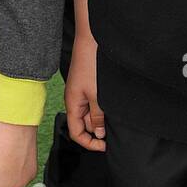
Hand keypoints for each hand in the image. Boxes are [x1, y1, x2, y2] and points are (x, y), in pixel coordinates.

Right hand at [65, 36, 105, 150]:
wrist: (91, 40)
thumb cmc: (91, 65)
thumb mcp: (97, 95)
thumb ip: (97, 115)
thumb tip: (98, 133)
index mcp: (73, 104)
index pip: (76, 133)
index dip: (89, 143)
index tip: (105, 145)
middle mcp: (74, 100)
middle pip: (83, 124)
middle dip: (97, 129)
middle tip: (112, 129)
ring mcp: (80, 92)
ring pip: (89, 113)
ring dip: (100, 117)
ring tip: (113, 114)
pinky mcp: (87, 85)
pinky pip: (92, 102)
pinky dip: (101, 106)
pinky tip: (110, 103)